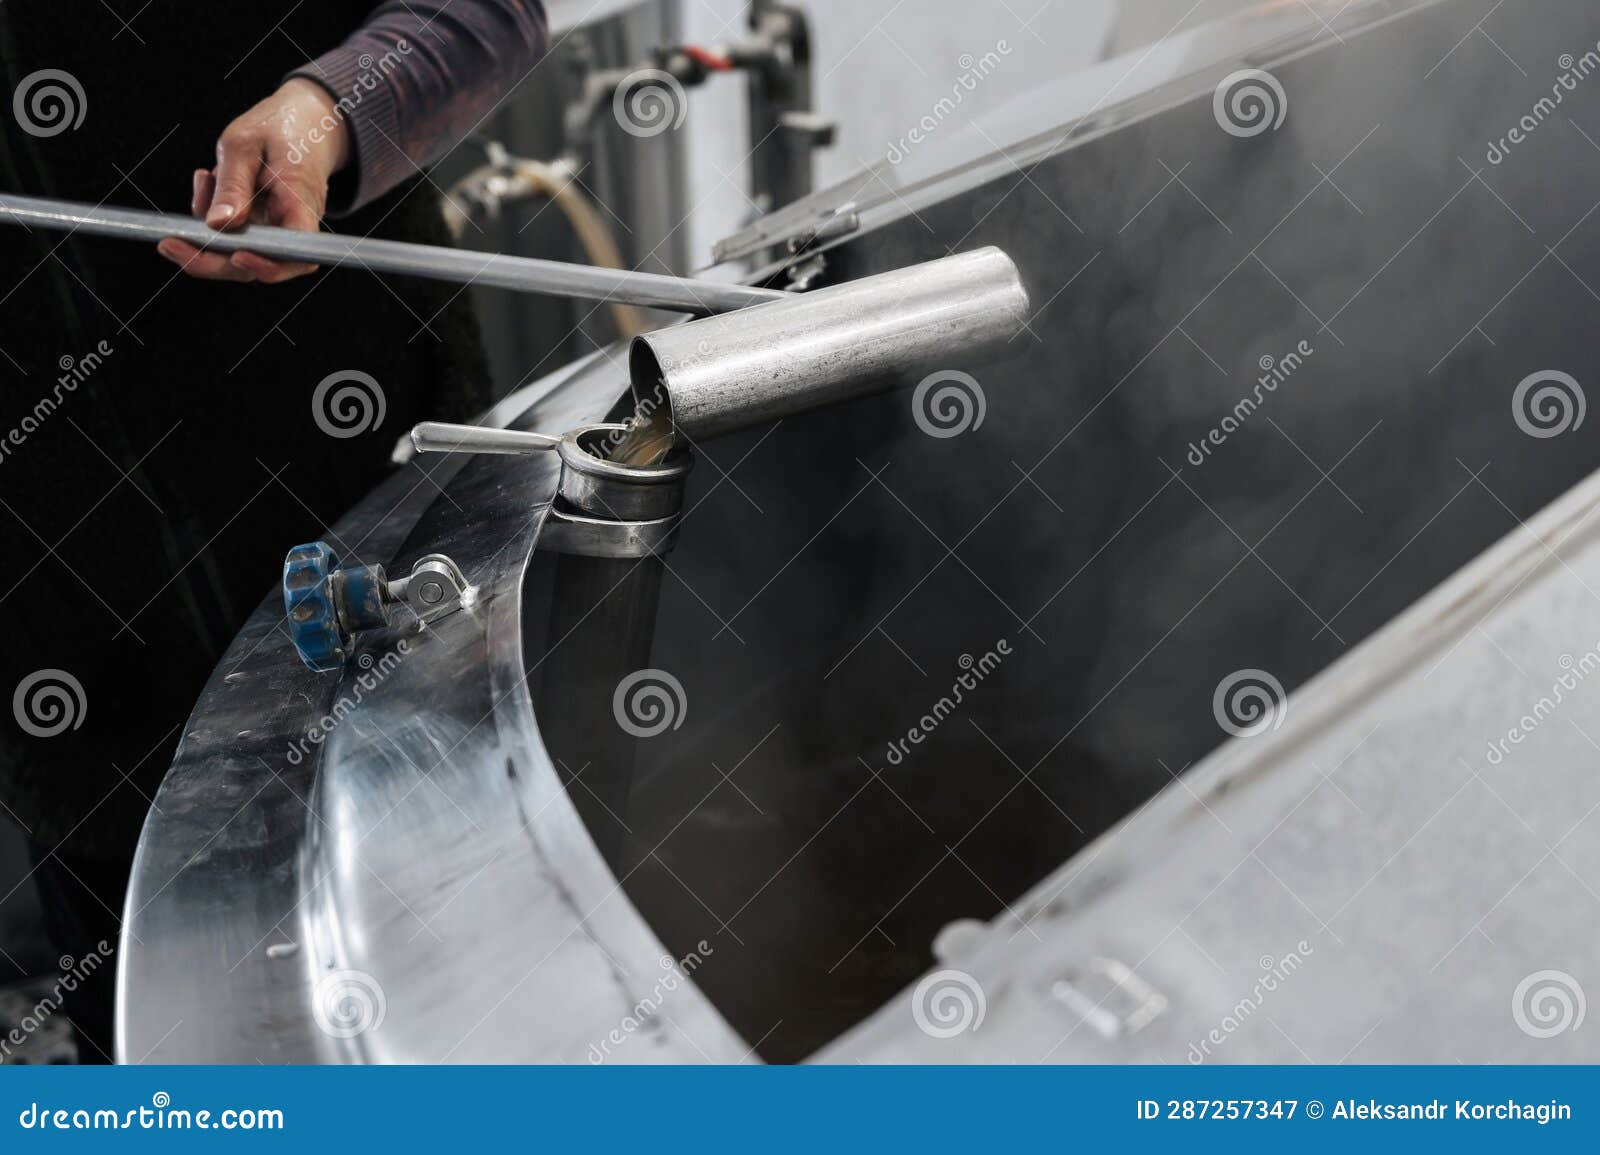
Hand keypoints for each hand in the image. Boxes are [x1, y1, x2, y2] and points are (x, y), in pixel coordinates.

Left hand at [157, 78, 350, 283]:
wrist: (304, 121)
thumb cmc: (279, 127)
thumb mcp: (245, 144)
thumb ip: (232, 186)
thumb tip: (218, 225)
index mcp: (301, 204)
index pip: (294, 252)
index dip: (267, 264)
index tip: (236, 255)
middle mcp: (293, 226)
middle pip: (258, 264)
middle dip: (211, 259)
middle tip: (170, 244)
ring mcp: (277, 229)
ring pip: (238, 251)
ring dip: (207, 229)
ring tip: (205, 180)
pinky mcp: (261, 225)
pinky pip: (232, 234)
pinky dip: (211, 214)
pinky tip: (209, 182)